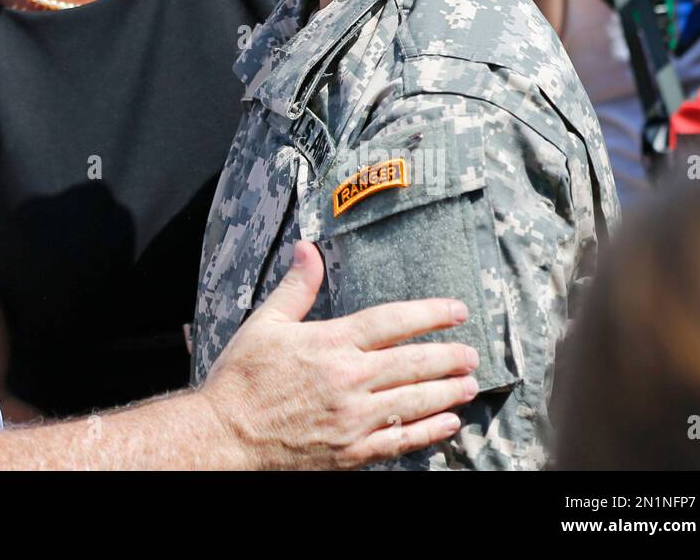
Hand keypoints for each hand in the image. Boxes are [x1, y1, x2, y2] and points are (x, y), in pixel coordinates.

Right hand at [199, 241, 478, 469]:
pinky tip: (446, 424)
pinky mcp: (352, 451)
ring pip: (414, 402)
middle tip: (472, 353)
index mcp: (330, 344)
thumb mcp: (265, 323)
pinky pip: (400, 440)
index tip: (456, 310)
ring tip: (469, 384)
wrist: (226, 435)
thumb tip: (308, 249)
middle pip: (412, 364)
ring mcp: (353, 420)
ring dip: (447, 392)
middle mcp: (349, 381)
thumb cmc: (242, 377)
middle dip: (448, 357)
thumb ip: (296, 287)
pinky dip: (428, 432)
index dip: (428, 314)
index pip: (391, 323)